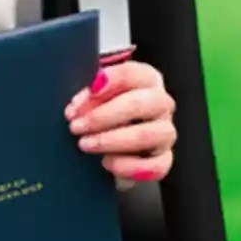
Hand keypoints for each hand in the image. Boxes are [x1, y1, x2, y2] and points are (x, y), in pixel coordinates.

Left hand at [64, 60, 176, 187]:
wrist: (105, 144)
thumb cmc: (96, 112)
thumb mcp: (90, 96)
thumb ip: (87, 92)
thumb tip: (78, 104)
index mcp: (145, 79)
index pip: (131, 74)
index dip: (108, 82)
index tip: (85, 94)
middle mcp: (160, 103)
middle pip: (140, 103)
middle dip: (102, 116)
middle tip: (75, 126)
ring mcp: (164, 132)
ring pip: (148, 134)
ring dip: (112, 140)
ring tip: (85, 144)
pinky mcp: (163, 160)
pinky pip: (155, 166)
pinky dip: (129, 166)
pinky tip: (107, 163)